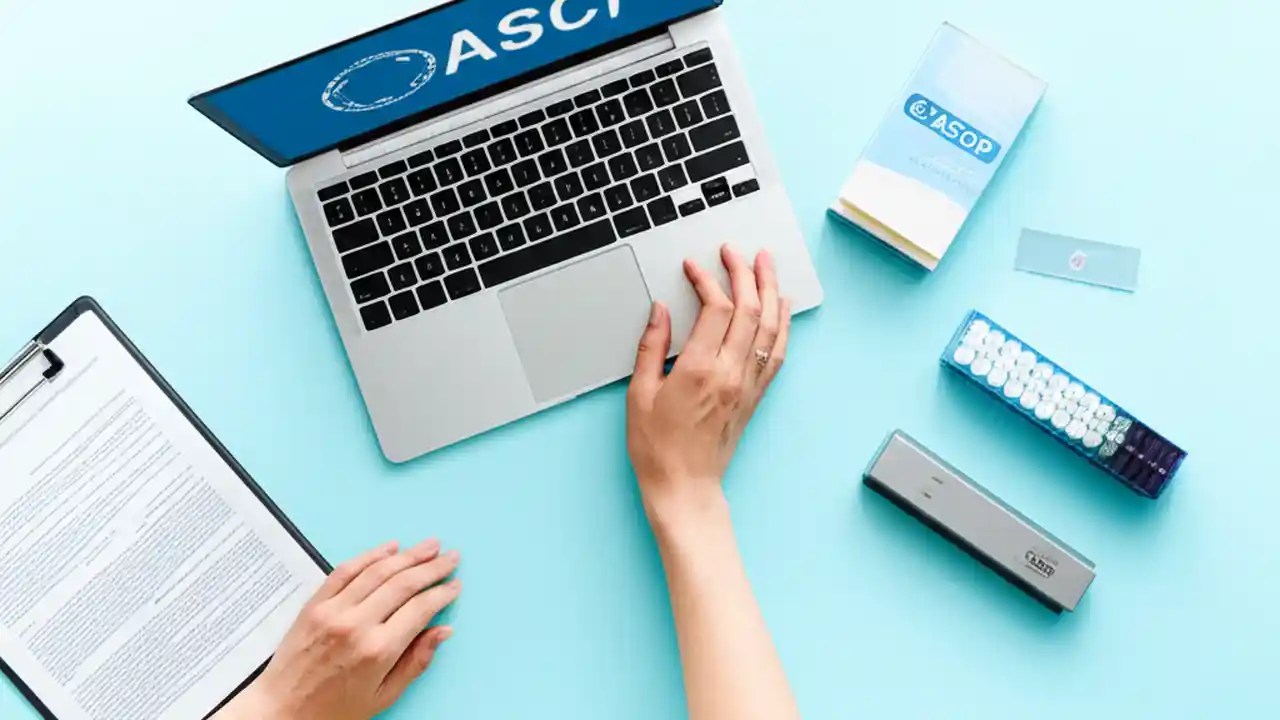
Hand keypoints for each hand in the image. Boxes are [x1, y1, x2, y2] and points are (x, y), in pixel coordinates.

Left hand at [215, 540, 460, 719]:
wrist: (282, 710)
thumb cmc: (333, 709)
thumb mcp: (383, 696)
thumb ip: (416, 661)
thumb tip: (443, 631)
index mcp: (377, 651)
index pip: (420, 609)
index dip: (442, 593)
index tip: (454, 585)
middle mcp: (356, 625)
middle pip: (403, 584)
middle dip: (432, 567)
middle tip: (451, 557)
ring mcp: (333, 611)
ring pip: (378, 571)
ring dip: (408, 555)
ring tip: (429, 546)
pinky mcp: (315, 605)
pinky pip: (345, 571)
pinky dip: (370, 556)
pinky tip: (389, 549)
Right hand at [626, 245, 790, 525]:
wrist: (684, 487)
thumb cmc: (657, 447)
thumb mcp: (640, 394)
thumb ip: (652, 347)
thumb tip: (659, 310)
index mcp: (700, 369)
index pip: (716, 309)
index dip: (707, 280)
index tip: (693, 267)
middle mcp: (731, 374)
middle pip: (751, 310)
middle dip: (746, 274)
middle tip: (736, 252)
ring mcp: (748, 385)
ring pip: (771, 328)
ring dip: (771, 291)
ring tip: (767, 265)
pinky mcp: (755, 397)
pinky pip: (777, 353)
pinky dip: (783, 325)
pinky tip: (781, 308)